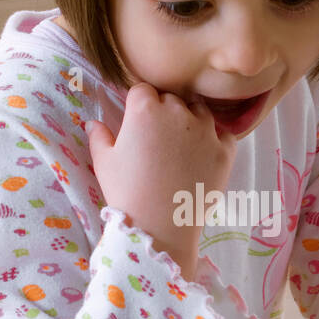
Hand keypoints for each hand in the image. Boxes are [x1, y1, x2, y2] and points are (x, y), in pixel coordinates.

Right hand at [87, 85, 236, 278]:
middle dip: (164, 112)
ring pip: (199, 112)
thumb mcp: (104, 163)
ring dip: (191, 122)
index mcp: (145, 109)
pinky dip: (215, 141)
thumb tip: (93, 123)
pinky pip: (223, 135)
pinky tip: (203, 157)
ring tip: (181, 147)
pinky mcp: (225, 151)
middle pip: (172, 99)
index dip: (139, 105)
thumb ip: (99, 137)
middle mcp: (178, 112)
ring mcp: (206, 130)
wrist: (160, 228)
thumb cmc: (126, 193)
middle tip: (157, 140)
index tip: (137, 123)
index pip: (143, 91)